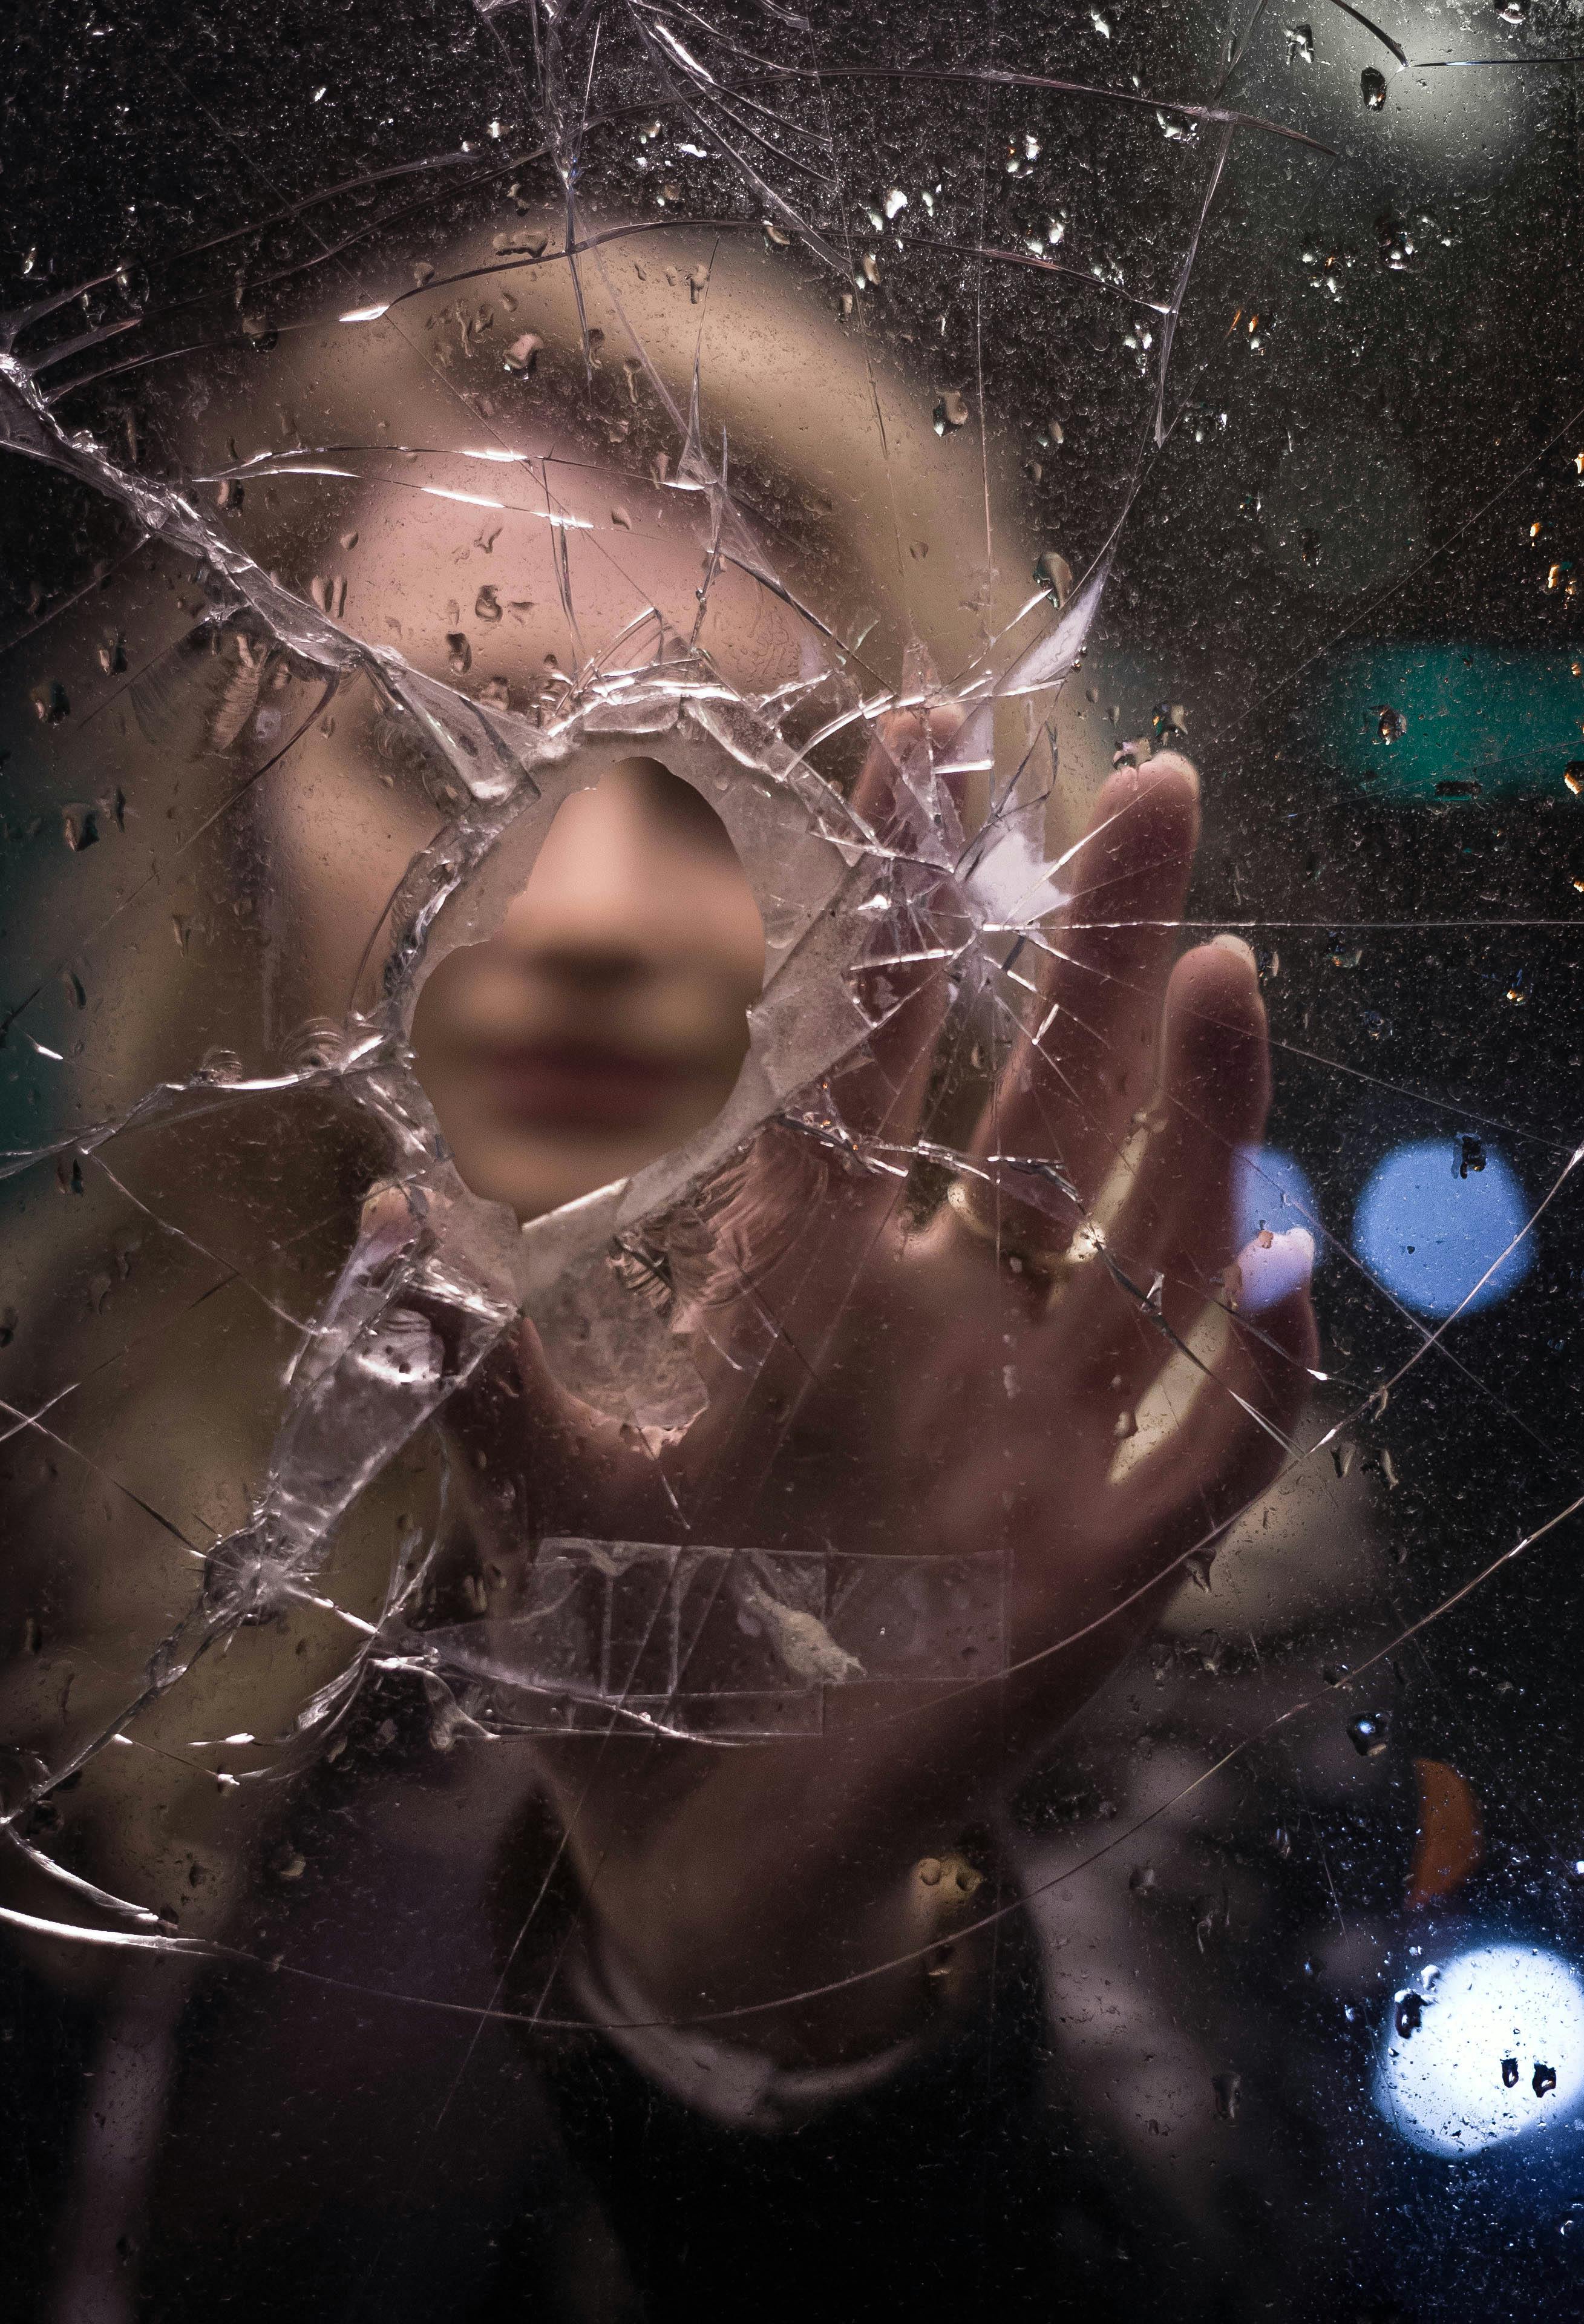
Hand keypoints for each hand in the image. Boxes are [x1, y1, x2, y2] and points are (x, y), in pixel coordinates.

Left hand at [431, 723, 1317, 2060]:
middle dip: (1104, 949)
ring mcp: (1037, 1436)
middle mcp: (947, 1326)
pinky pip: (1211, 1445)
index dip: (899, 908)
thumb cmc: (630, 1645)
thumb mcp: (541, 1495)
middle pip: (1050, 1105)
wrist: (703, 1842)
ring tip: (1224, 970)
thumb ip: (480, 1361)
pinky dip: (1260, 1366)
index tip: (921, 739)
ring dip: (1196, 1120)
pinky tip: (1290, 1265)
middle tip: (1161, 786)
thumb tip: (397, 1199)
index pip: (874, 1056)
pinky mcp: (1097, 1565)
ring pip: (1149, 1246)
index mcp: (815, 1280)